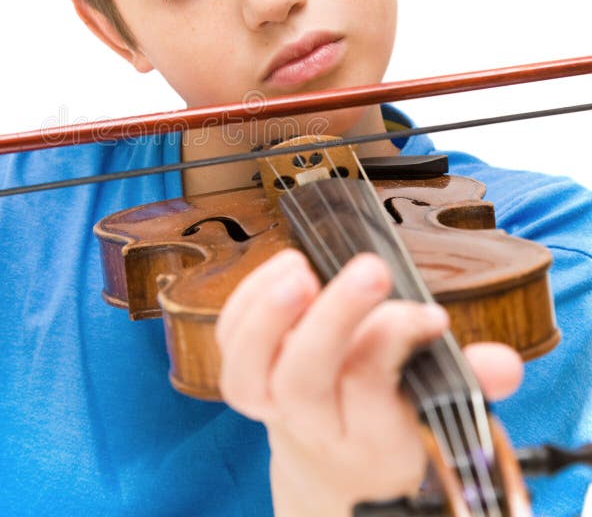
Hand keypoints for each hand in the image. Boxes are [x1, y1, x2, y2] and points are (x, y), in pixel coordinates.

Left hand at [215, 250, 522, 516]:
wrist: (335, 466)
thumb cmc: (390, 426)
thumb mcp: (437, 416)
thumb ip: (469, 385)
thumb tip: (502, 363)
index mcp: (370, 437)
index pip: (371, 387)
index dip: (395, 339)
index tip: (428, 312)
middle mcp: (312, 423)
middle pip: (305, 379)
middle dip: (334, 319)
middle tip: (370, 271)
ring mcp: (270, 403)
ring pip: (248, 372)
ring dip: (268, 314)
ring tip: (301, 270)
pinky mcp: (244, 377)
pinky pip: (229, 342)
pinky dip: (246, 300)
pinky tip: (284, 265)